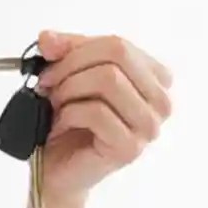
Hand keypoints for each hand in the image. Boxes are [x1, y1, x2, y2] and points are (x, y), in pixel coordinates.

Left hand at [34, 30, 173, 207]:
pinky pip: (97, 112)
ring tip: (56, 105)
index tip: (49, 63)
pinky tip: (63, 124)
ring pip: (108, 80)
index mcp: (154, 79)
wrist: (56, 170)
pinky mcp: (129, 148)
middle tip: (48, 85)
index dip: (77, 49)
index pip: (119, 44)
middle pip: (117, 56)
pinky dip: (69, 113)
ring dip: (69, 89)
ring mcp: (149, 127)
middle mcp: (159, 102)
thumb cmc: (67, 125)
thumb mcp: (67, 76)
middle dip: (72, 66)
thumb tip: (47, 37)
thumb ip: (63, 52)